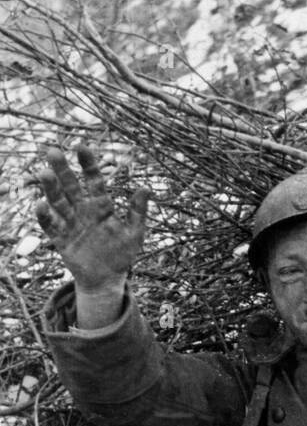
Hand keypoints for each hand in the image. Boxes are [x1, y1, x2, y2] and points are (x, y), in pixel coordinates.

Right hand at [36, 144, 148, 293]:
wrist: (107, 279)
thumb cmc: (122, 254)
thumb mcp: (134, 233)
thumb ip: (138, 212)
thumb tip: (145, 188)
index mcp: (101, 205)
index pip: (93, 179)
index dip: (88, 163)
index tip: (82, 146)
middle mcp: (83, 210)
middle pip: (71, 186)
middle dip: (63, 170)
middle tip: (53, 151)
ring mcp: (70, 224)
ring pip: (58, 202)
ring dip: (51, 188)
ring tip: (45, 173)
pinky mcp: (61, 239)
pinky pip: (51, 226)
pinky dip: (45, 216)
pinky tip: (41, 205)